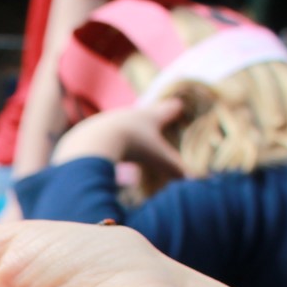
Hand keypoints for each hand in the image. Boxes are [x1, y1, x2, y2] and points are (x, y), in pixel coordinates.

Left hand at [49, 97, 185, 188]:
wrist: (93, 142)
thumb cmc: (132, 147)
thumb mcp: (158, 159)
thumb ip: (177, 169)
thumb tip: (199, 182)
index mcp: (148, 117)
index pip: (166, 111)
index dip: (173, 110)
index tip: (178, 105)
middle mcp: (128, 114)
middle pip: (142, 114)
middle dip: (147, 117)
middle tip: (150, 116)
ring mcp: (107, 121)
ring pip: (118, 124)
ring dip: (123, 130)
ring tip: (123, 136)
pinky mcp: (87, 132)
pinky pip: (98, 137)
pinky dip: (104, 143)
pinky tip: (99, 150)